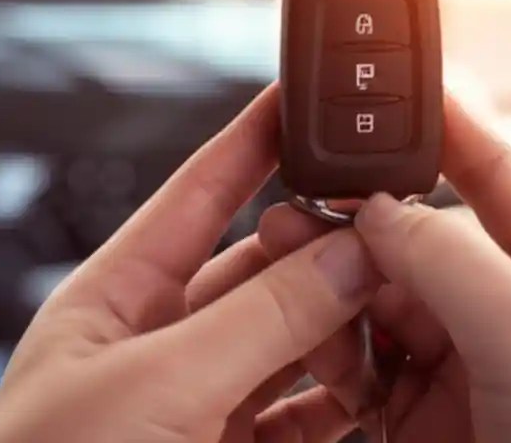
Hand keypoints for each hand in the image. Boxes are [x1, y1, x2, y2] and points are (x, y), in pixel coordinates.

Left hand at [0, 86, 380, 442]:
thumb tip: (346, 254)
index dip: (249, 141)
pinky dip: (344, 404)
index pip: (196, 195)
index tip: (301, 98)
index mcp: (117, 300)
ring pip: (292, 345)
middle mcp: (162, 346)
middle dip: (320, 250)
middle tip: (386, 234)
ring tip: (393, 311)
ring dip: (343, 330)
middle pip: (261, 271)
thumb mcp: (155, 386)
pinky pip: (305, 417)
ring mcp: (200, 406)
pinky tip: (377, 388)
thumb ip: (257, 320)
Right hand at [260, 96, 510, 442]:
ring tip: (280, 273)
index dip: (448, 127)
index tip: (398, 82)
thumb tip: (381, 207)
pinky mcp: (413, 430)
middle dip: (355, 222)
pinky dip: (319, 356)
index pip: (497, 179)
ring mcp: (456, 377)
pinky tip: (293, 344)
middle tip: (296, 202)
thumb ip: (457, 262)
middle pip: (414, 245)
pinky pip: (353, 376)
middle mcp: (504, 321)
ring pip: (372, 308)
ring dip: (327, 288)